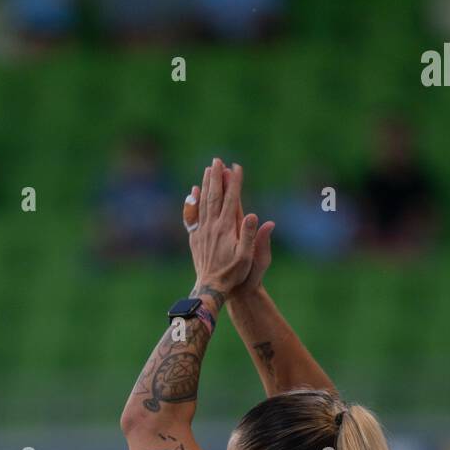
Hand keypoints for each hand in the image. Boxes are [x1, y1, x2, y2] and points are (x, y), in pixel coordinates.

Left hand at [186, 158, 261, 299]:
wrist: (211, 289)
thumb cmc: (233, 274)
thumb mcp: (248, 258)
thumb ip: (252, 237)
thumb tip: (257, 217)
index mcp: (227, 228)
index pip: (232, 199)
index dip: (235, 182)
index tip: (237, 167)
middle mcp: (212, 226)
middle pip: (214, 196)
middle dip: (216, 177)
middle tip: (217, 160)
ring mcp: (202, 231)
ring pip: (203, 202)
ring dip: (205, 185)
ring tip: (207, 170)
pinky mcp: (195, 238)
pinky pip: (193, 215)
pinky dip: (193, 202)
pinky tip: (192, 192)